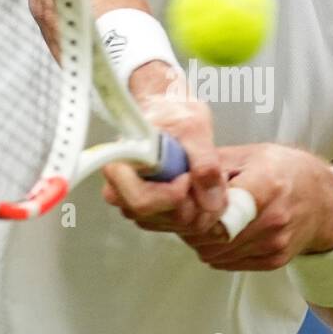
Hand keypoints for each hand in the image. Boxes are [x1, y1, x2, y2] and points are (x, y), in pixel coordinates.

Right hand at [101, 62, 227, 236]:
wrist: (171, 109)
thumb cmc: (174, 111)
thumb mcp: (194, 128)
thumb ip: (204, 163)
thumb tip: (211, 201)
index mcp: (121, 164)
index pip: (142, 200)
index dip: (171, 195)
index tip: (188, 176)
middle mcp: (121, 188)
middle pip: (155, 217)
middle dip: (190, 205)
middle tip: (210, 182)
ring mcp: (135, 201)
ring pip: (167, 224)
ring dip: (197, 210)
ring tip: (210, 182)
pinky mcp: (153, 209)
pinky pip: (176, 224)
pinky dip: (197, 213)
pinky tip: (206, 192)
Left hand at [179, 143, 332, 271]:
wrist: (324, 199)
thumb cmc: (287, 171)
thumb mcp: (250, 154)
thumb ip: (212, 165)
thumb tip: (178, 173)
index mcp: (266, 184)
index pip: (216, 212)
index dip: (192, 211)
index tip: (186, 203)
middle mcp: (273, 217)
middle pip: (210, 236)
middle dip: (190, 226)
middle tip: (188, 212)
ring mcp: (274, 243)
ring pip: (213, 253)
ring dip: (200, 240)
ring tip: (205, 220)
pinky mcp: (273, 260)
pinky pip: (226, 263)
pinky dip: (215, 250)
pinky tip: (220, 232)